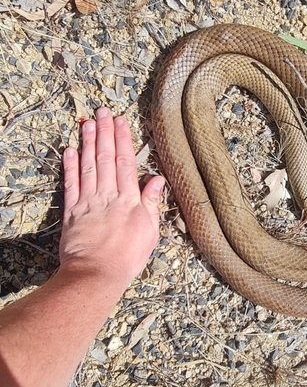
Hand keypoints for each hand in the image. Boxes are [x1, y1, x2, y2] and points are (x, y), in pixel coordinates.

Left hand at [59, 108, 163, 291]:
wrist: (96, 274)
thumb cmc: (126, 257)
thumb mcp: (149, 232)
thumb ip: (150, 203)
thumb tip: (156, 180)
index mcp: (127, 200)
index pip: (125, 163)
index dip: (122, 140)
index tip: (121, 122)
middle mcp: (107, 196)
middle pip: (105, 158)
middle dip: (104, 133)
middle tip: (102, 113)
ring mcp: (87, 202)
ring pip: (88, 166)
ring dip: (87, 143)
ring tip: (87, 123)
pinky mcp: (72, 212)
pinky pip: (70, 184)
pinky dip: (69, 166)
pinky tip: (69, 150)